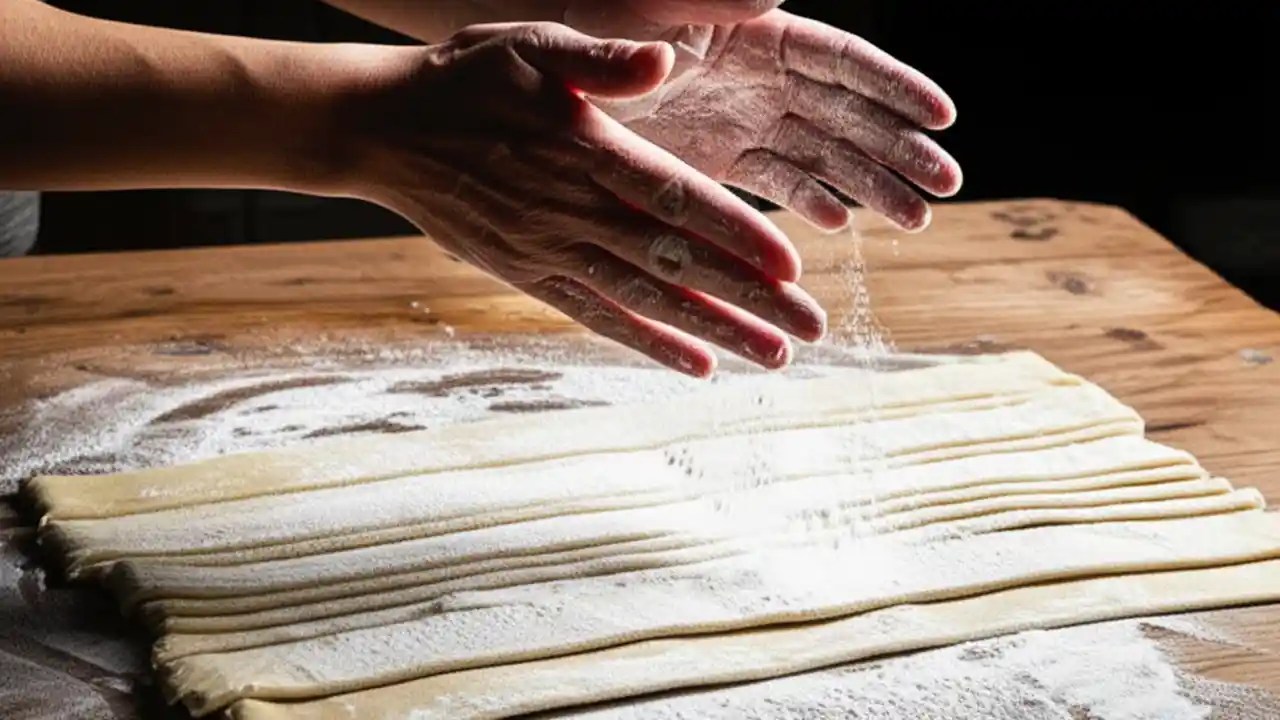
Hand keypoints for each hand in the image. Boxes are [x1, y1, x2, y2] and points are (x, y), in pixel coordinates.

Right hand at [335, 23, 825, 376]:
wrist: (384, 130)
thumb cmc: (463, 77)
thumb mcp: (528, 43)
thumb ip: (601, 59)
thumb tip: (663, 61)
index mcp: (583, 149)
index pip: (675, 197)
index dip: (734, 233)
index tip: (789, 266)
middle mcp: (570, 209)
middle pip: (674, 262)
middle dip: (746, 297)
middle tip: (808, 328)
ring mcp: (548, 250)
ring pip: (644, 299)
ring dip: (713, 331)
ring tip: (772, 356)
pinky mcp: (528, 274)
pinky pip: (596, 316)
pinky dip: (648, 342)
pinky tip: (696, 364)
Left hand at [568, 2, 961, 231]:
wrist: (556, 60)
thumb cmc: (603, 11)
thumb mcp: (658, 3)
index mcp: (762, 35)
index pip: (844, 62)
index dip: (896, 88)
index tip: (943, 117)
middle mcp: (765, 78)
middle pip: (849, 115)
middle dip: (899, 148)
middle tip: (948, 187)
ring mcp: (746, 119)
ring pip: (822, 154)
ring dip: (869, 185)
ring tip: (916, 220)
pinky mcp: (720, 157)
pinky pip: (774, 182)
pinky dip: (805, 200)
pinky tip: (839, 224)